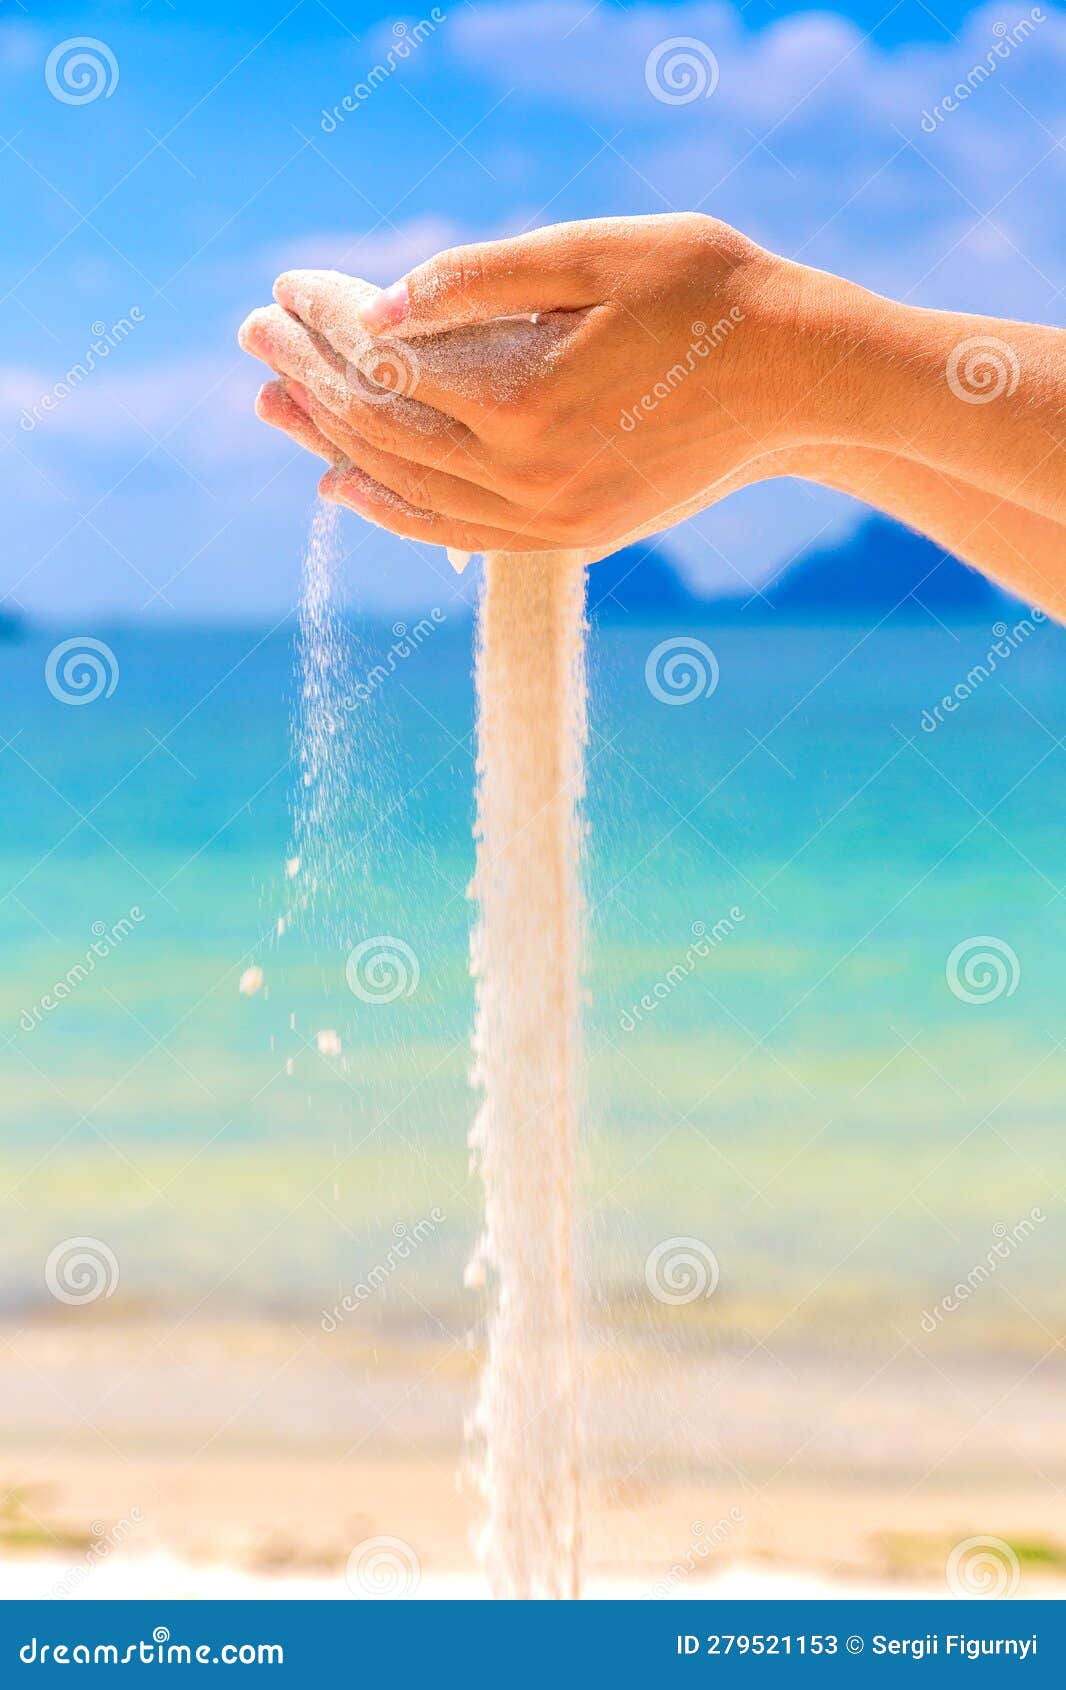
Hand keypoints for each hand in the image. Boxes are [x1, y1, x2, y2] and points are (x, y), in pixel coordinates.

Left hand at [238, 214, 817, 555]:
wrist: (800, 379)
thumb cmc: (708, 293)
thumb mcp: (598, 253)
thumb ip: (482, 277)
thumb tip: (380, 308)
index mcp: (526, 397)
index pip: (387, 363)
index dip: (326, 321)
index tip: (285, 286)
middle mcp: (528, 474)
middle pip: (382, 430)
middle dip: (308, 380)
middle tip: (251, 339)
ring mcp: (549, 517)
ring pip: (408, 488)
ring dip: (332, 445)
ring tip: (274, 408)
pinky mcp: (571, 535)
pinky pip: (455, 533)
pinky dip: (392, 511)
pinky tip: (344, 487)